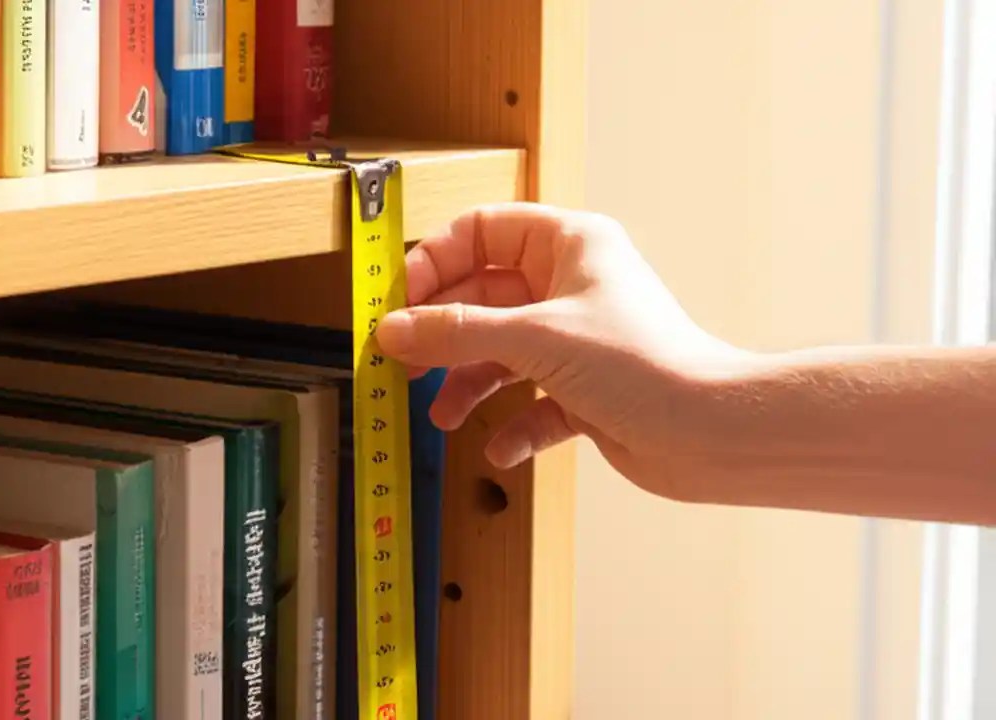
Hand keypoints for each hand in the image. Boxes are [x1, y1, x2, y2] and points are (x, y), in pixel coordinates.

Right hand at [375, 202, 747, 497]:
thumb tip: (392, 329)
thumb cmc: (647, 365)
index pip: (482, 231)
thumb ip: (454, 334)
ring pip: (500, 352)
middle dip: (441, 333)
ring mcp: (577, 340)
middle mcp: (571, 287)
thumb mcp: (534, 339)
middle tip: (404, 363)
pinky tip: (500, 447)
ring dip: (467, 384)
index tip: (400, 301)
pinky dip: (510, 424)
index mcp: (568, 245)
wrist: (712, 434)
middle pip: (482, 297)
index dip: (435, 261)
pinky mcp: (586, 390)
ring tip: (443, 414)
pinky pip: (530, 402)